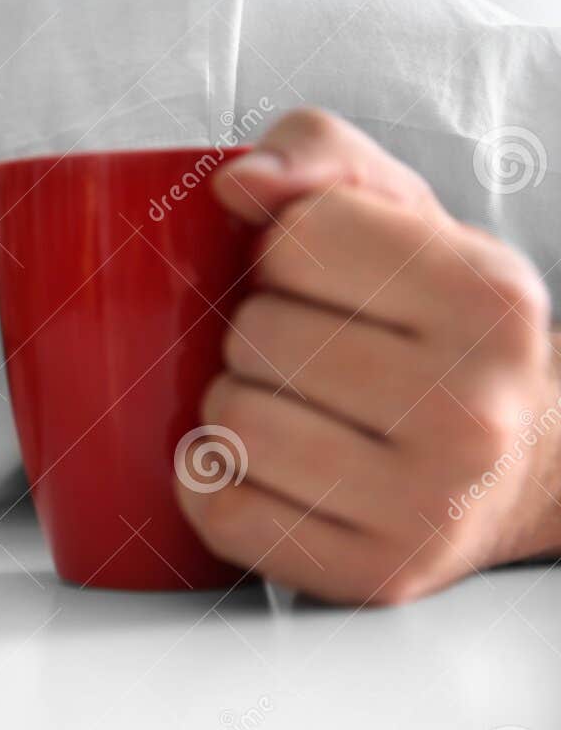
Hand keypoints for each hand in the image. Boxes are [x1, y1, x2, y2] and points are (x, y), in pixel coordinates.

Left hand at [176, 108, 560, 603]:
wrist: (518, 463)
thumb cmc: (431, 326)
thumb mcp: (402, 215)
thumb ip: (321, 155)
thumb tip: (238, 183)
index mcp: (489, 297)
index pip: (298, 237)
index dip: (284, 252)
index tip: (324, 281)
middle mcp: (474, 408)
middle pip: (255, 334)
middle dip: (256, 334)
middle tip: (305, 356)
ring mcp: (428, 504)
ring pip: (230, 424)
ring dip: (230, 410)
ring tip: (286, 408)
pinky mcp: (374, 574)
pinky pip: (221, 512)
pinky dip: (212, 485)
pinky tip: (262, 469)